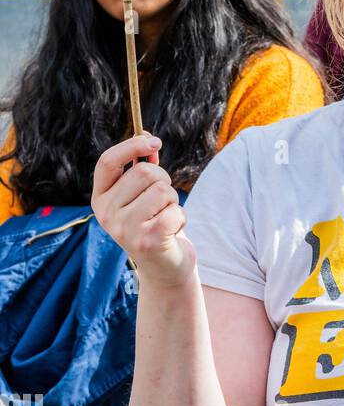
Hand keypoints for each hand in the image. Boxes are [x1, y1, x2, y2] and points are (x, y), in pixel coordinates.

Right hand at [91, 132, 195, 289]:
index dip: (131, 146)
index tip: (155, 142)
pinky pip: (174, 210)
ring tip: (165, 217)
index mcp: (100, 198)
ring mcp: (124, 230)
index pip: (107, 162)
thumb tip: (148, 138)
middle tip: (163, 200)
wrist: (163, 267)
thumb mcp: (143, 194)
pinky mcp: (146, 242)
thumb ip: (142, 167)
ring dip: (173, 200)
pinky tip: (171, 231)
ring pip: (162, 189)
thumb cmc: (154, 222)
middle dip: (164, 180)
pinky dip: (181, 217)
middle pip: (144, 172)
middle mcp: (106, 214)